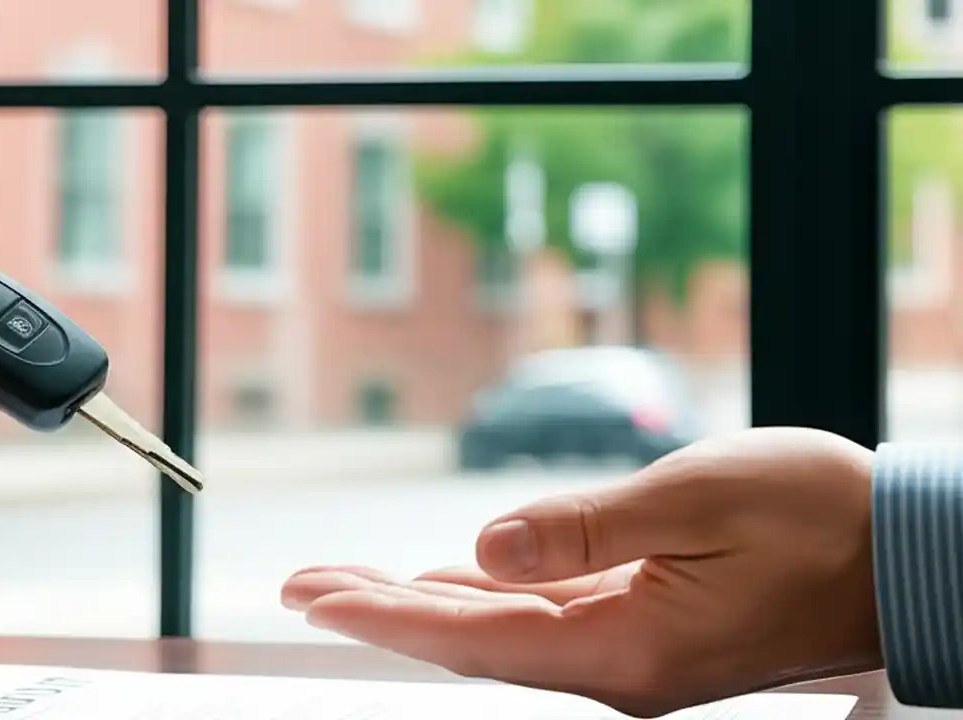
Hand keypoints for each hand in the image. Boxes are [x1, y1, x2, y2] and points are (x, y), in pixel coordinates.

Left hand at [283, 428, 881, 716]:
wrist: (900, 553)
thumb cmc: (817, 517)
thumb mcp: (698, 501)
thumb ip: (582, 530)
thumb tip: (482, 547)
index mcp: (626, 650)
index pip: (471, 634)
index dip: (382, 614)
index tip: (311, 593)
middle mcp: (617, 667)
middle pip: (470, 639)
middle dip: (380, 609)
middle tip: (301, 583)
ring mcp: (631, 652)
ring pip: (498, 628)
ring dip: (420, 602)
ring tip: (350, 581)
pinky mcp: (645, 628)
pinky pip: (540, 617)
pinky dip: (482, 596)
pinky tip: (448, 580)